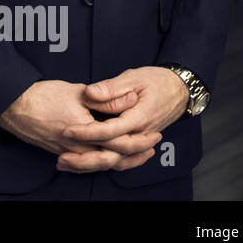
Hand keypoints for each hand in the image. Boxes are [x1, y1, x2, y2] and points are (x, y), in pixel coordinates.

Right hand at [0, 80, 160, 169]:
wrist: (15, 107)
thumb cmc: (42, 97)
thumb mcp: (78, 92)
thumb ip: (104, 99)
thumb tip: (127, 100)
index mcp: (86, 132)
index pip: (121, 141)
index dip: (140, 140)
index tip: (153, 134)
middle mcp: (79, 148)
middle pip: (115, 159)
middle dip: (136, 155)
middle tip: (152, 148)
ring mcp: (70, 154)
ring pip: (101, 165)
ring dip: (121, 161)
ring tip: (135, 157)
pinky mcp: (62, 153)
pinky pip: (86, 166)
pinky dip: (100, 165)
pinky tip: (106, 161)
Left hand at [55, 67, 188, 172]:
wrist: (180, 89)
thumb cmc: (156, 81)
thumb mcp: (133, 78)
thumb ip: (111, 87)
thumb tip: (89, 93)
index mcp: (138, 118)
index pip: (109, 131)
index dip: (87, 132)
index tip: (67, 130)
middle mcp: (141, 134)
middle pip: (112, 153)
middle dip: (86, 157)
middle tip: (62, 157)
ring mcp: (141, 140)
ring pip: (117, 160)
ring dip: (93, 164)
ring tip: (68, 164)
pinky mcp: (139, 141)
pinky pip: (123, 158)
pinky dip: (105, 162)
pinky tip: (88, 162)